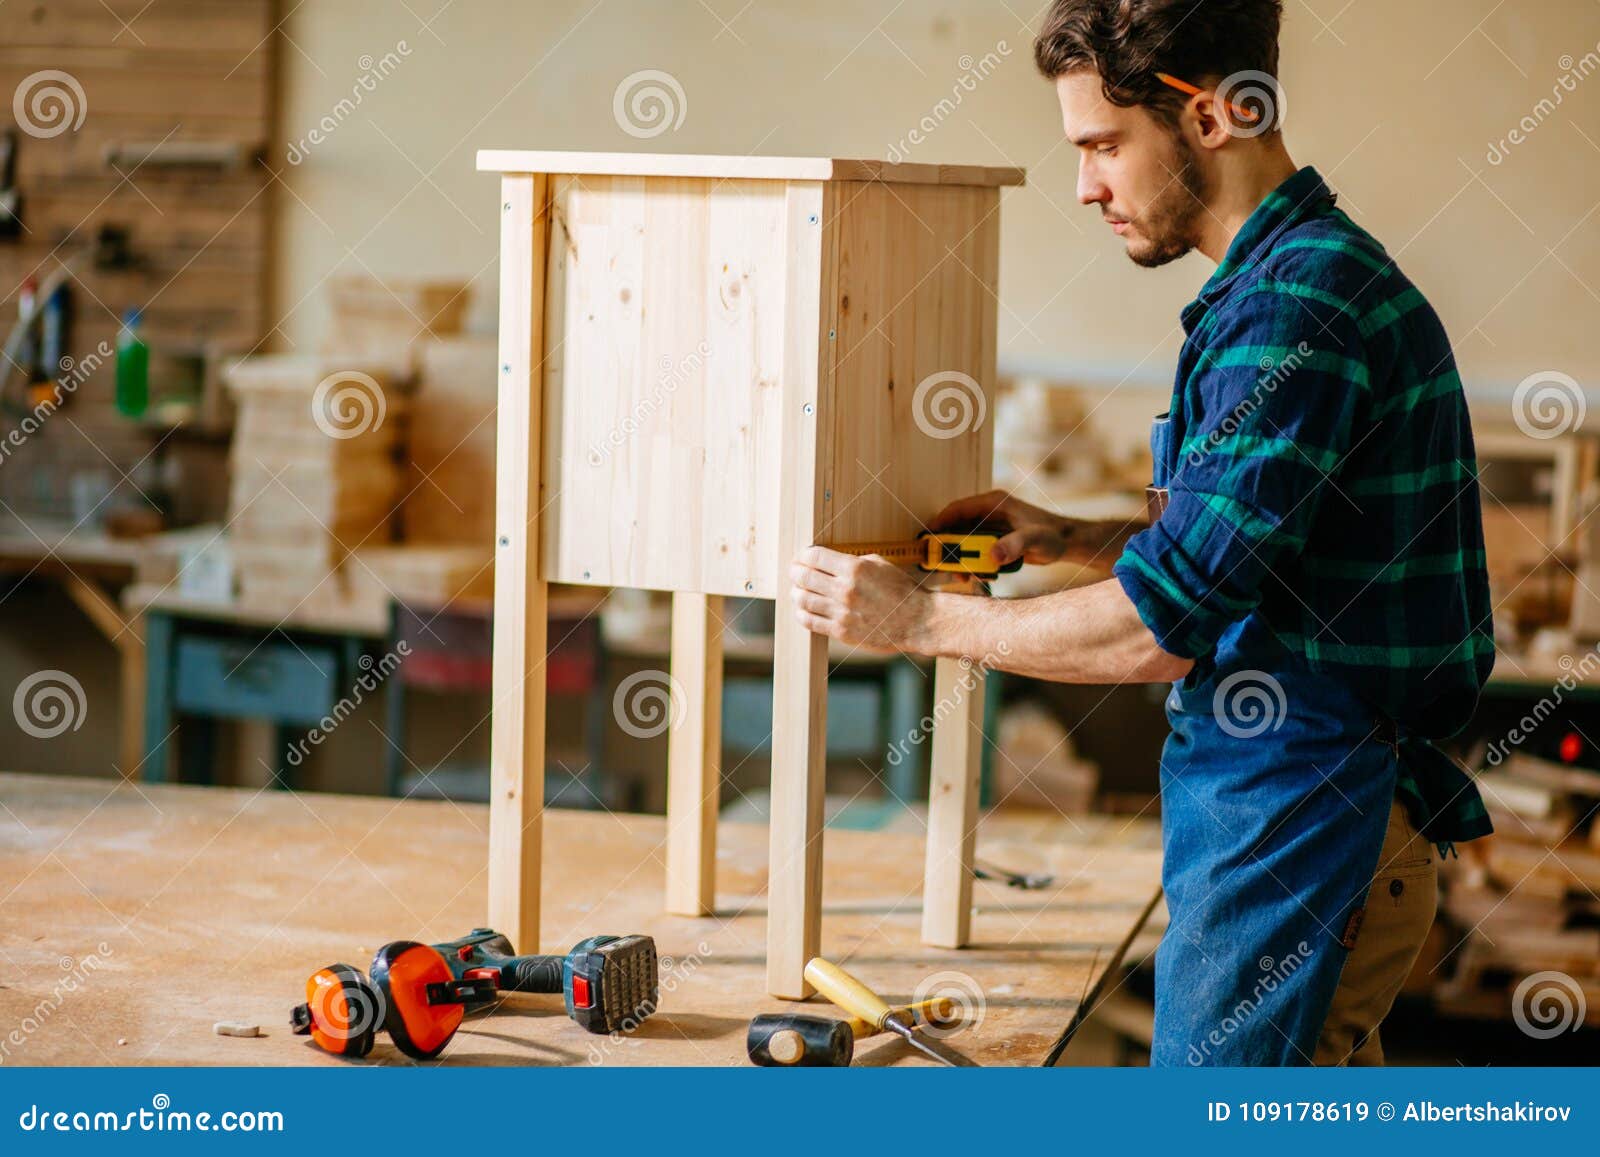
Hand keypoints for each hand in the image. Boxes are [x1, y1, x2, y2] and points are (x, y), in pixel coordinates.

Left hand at [788, 547, 931, 652]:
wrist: (917, 621)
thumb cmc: (902, 592)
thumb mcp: (880, 565)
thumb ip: (854, 561)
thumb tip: (831, 562)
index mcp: (854, 569)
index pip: (814, 557)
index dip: (804, 555)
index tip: (802, 557)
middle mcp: (845, 589)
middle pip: (804, 577)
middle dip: (795, 572)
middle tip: (794, 572)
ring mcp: (842, 612)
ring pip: (803, 599)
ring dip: (795, 592)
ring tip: (795, 591)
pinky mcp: (841, 632)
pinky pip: (810, 621)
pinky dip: (801, 613)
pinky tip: (802, 609)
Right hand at [929, 489, 1070, 566]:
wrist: (1066, 541)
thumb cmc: (1053, 535)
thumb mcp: (1035, 540)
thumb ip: (1015, 545)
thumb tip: (992, 555)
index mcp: (994, 503)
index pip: (958, 509)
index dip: (940, 522)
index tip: (928, 539)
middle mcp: (988, 512)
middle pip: (957, 527)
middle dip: (950, 549)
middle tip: (947, 567)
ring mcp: (990, 526)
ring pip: (964, 541)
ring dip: (962, 560)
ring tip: (968, 578)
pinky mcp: (993, 538)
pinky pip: (974, 550)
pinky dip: (974, 563)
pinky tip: (982, 576)